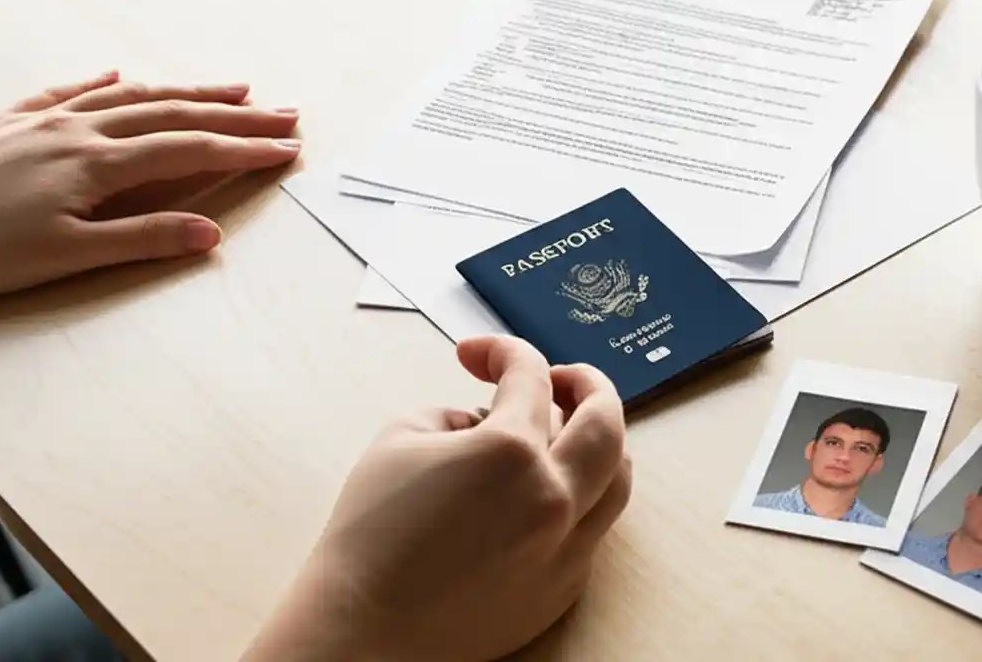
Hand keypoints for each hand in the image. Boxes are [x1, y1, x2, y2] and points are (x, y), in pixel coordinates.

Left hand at [0, 70, 300, 295]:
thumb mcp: (67, 257)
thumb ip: (142, 238)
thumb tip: (210, 234)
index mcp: (96, 163)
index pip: (190, 149)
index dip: (245, 149)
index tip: (289, 149)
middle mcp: (77, 131)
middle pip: (174, 113)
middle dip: (236, 114)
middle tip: (287, 114)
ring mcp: (44, 121)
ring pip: (131, 95)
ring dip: (187, 89)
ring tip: (233, 86)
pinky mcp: (9, 122)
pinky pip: (67, 91)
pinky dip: (102, 82)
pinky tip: (120, 73)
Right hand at [242, 336, 631, 661]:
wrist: (363, 629)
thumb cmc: (370, 535)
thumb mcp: (400, 438)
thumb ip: (455, 413)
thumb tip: (483, 420)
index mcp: (510, 452)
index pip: (530, 377)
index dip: (503, 352)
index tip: (479, 356)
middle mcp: (553, 498)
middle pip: (608, 419)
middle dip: (585, 382)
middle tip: (557, 377)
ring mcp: (566, 549)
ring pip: (618, 478)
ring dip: (598, 441)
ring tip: (566, 431)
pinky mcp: (563, 588)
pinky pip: (593, 529)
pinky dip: (578, 498)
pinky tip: (542, 492)